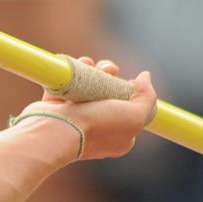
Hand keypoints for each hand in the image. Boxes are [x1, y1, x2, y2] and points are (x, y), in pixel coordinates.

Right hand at [22, 57, 157, 161]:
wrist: (55, 131)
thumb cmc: (96, 126)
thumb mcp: (135, 116)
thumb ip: (147, 97)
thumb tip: (145, 77)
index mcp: (118, 136)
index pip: (130, 109)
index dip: (130, 91)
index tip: (127, 82)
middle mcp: (98, 128)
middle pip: (110, 93)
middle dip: (110, 76)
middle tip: (108, 70)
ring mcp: (77, 117)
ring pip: (90, 85)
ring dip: (93, 70)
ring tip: (90, 65)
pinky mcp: (58, 106)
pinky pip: (69, 83)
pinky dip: (74, 72)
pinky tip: (78, 66)